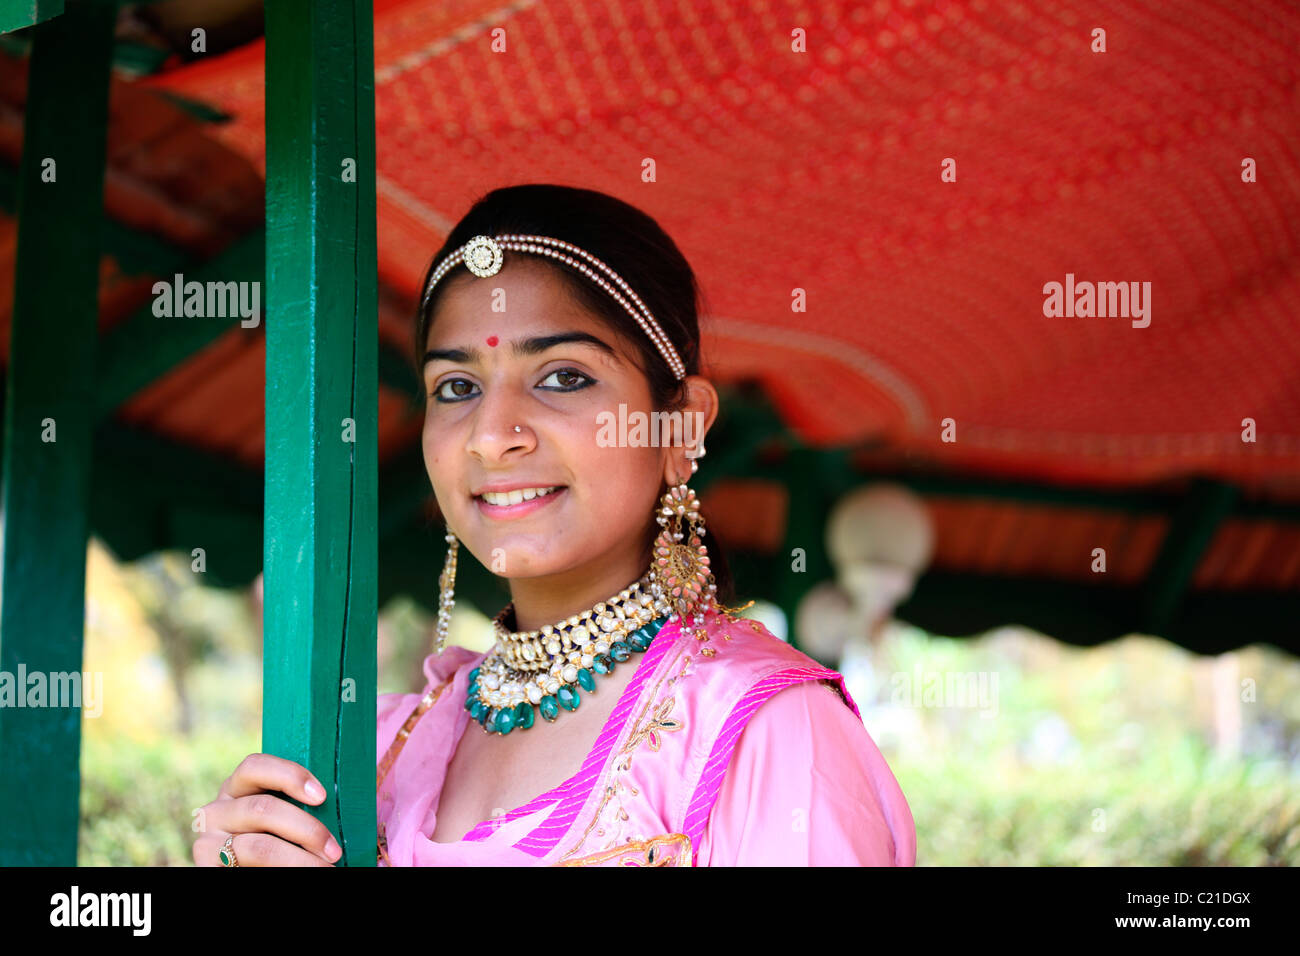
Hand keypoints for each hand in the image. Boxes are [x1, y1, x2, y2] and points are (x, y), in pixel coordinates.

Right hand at [192, 753, 342, 866]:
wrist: (248, 870)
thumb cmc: (274, 841)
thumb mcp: (279, 820)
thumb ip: (294, 808)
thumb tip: (333, 806)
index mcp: (236, 788)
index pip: (255, 766)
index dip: (290, 776)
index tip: (321, 796)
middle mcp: (217, 811)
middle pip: (263, 809)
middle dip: (307, 830)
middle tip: (334, 851)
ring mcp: (209, 842)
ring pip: (260, 846)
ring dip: (299, 859)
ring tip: (326, 869)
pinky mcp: (207, 867)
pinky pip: (249, 867)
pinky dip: (283, 871)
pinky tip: (302, 875)